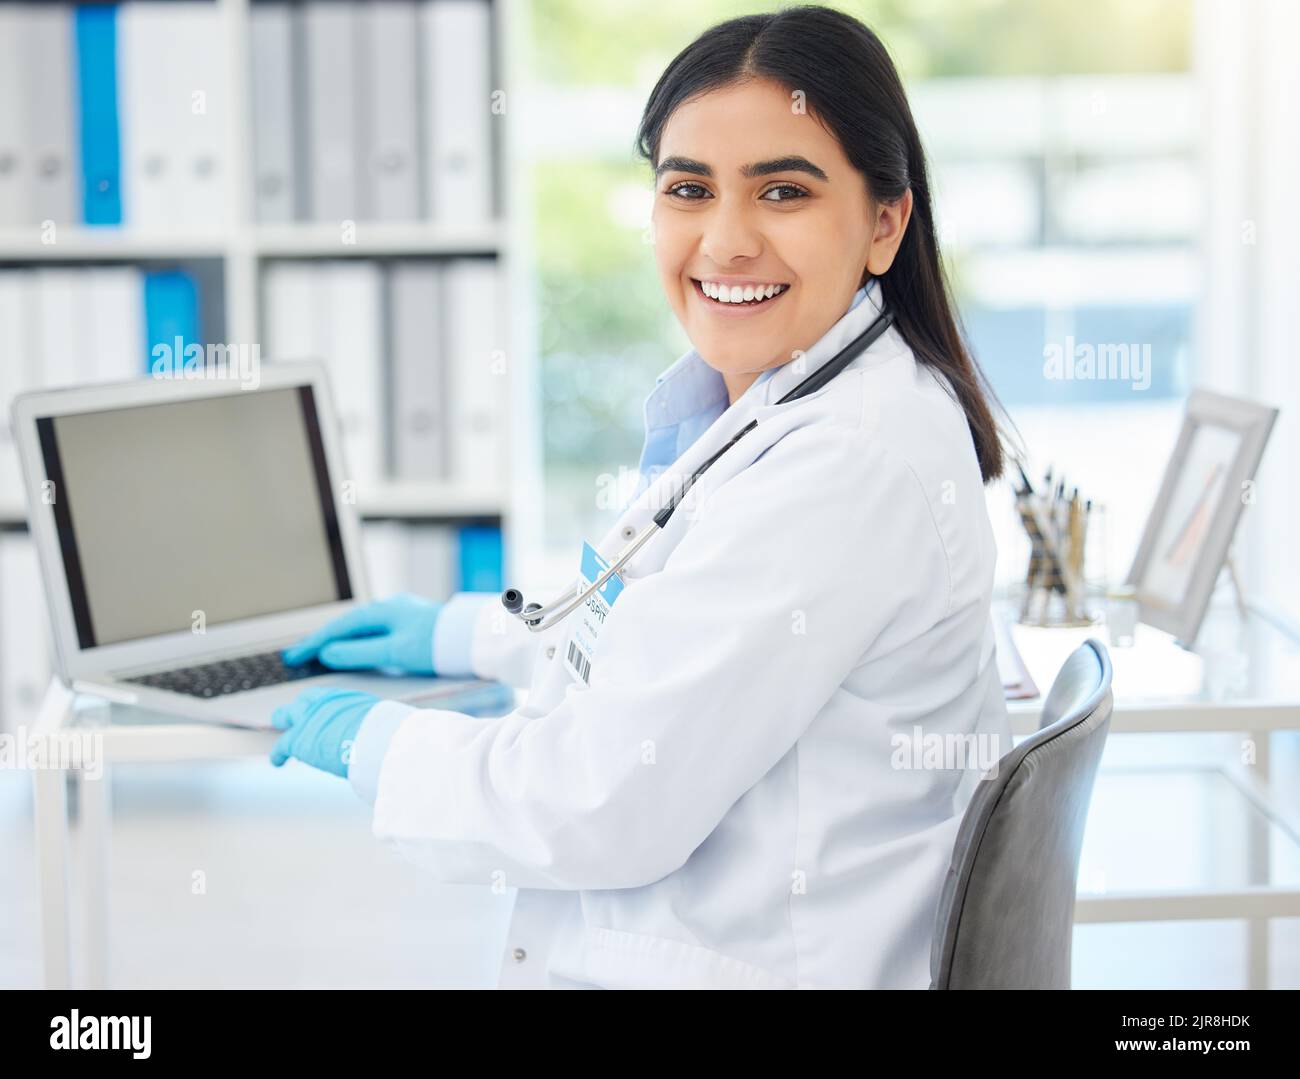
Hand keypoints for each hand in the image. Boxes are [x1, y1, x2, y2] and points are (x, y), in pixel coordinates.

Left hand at [270, 687, 380, 776]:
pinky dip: (278, 755)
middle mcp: (322, 703)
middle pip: (303, 702)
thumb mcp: (377, 720)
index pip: (324, 698)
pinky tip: (277, 761)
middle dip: (297, 709)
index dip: (318, 706)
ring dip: (282, 721)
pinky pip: (281, 746)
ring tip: (278, 725)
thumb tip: (381, 735)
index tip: (319, 712)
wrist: (371, 740)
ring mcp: (307, 720)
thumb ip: (369, 723)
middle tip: (292, 714)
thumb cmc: (381, 733)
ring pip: (285, 715)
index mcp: (342, 697)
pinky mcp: (297, 740)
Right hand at [281, 593, 443, 674]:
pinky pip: (372, 630)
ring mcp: (399, 613)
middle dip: (320, 640)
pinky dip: (355, 640)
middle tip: (297, 655)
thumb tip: (330, 653)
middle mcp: (387, 607)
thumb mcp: (394, 652)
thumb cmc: (436, 644)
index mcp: (381, 611)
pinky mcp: (408, 622)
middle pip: (346, 625)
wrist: (471, 639)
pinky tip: (352, 648)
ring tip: (317, 653)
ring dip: (337, 640)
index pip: (338, 628)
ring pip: (359, 627)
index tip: (293, 657)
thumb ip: (360, 653)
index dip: (313, 643)